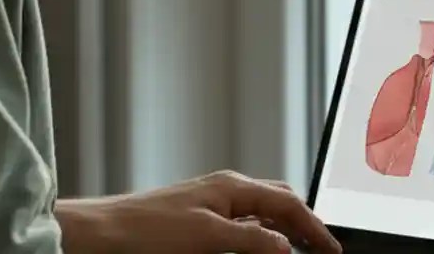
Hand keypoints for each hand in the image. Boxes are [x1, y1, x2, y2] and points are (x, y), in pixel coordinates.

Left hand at [59, 170, 340, 253]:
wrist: (101, 235)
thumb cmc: (145, 229)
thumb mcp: (206, 237)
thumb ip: (250, 238)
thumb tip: (285, 245)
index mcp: (232, 187)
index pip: (289, 204)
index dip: (314, 228)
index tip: (331, 250)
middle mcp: (225, 191)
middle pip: (279, 203)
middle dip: (303, 224)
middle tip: (321, 249)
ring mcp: (211, 205)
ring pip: (261, 215)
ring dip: (282, 232)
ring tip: (298, 251)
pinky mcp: (197, 223)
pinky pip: (242, 226)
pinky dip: (260, 238)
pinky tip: (260, 250)